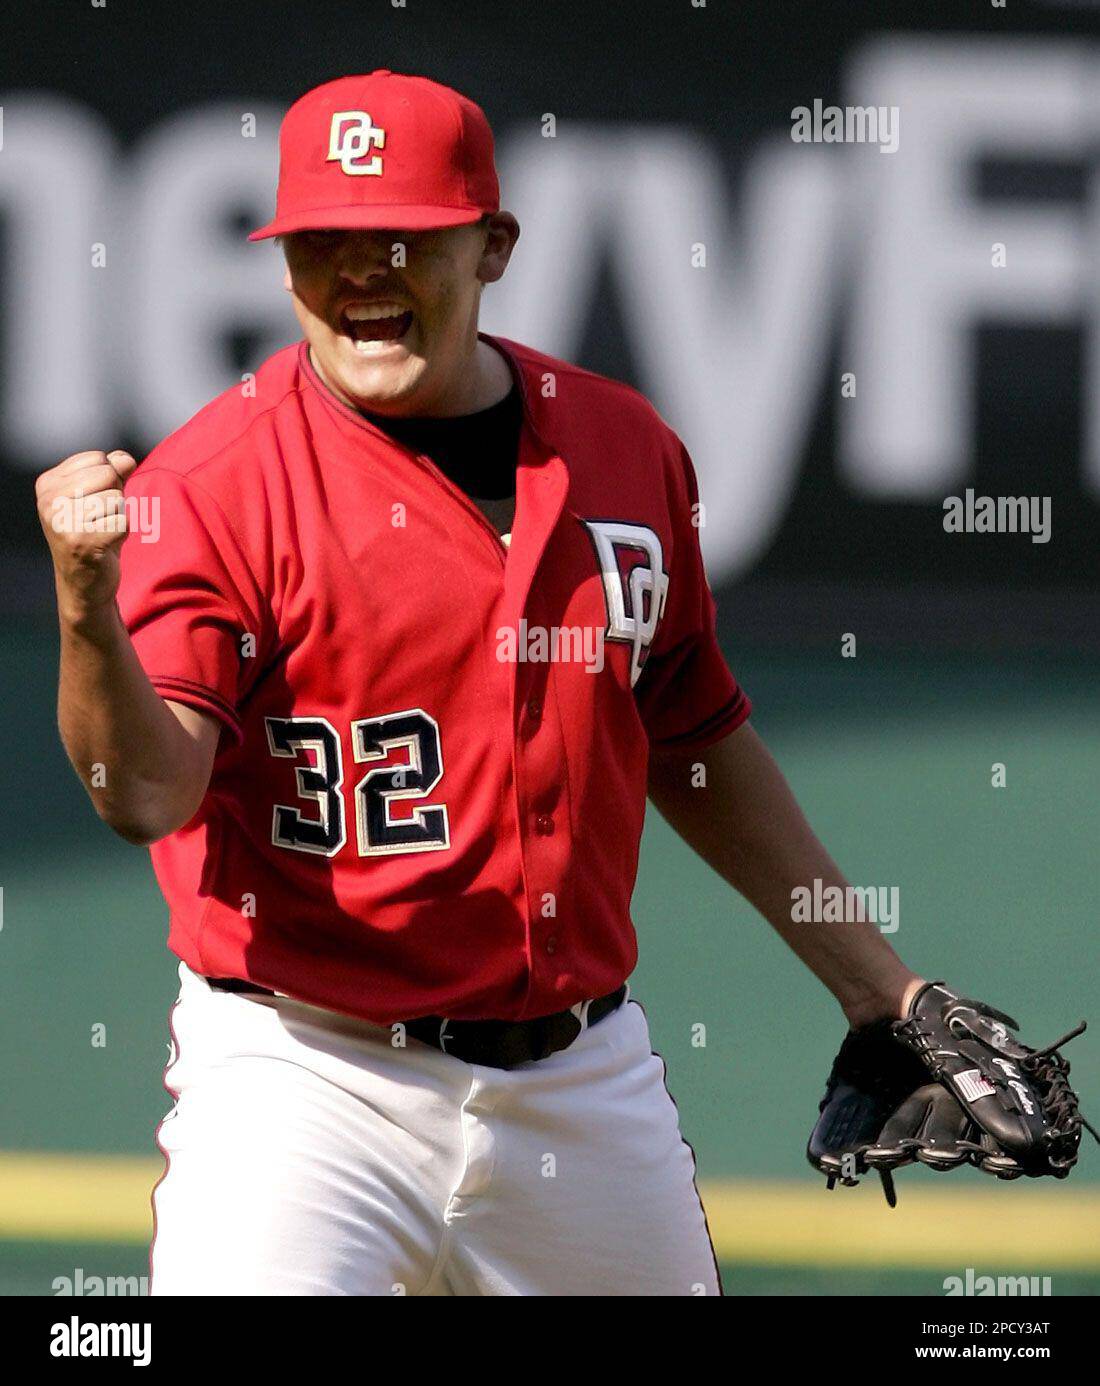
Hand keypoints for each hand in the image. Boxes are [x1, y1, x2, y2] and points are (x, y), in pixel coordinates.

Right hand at [36, 450, 138, 621]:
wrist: (85, 583)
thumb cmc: (95, 535)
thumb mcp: (102, 497)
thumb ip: (114, 473)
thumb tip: (126, 458)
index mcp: (48, 483)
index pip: (98, 458)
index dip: (108, 481)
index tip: (92, 505)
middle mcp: (49, 500)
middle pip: (108, 475)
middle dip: (115, 498)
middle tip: (99, 521)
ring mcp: (62, 521)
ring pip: (117, 499)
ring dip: (117, 518)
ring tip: (101, 533)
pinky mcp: (82, 541)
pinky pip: (123, 521)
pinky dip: (122, 534)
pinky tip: (105, 546)